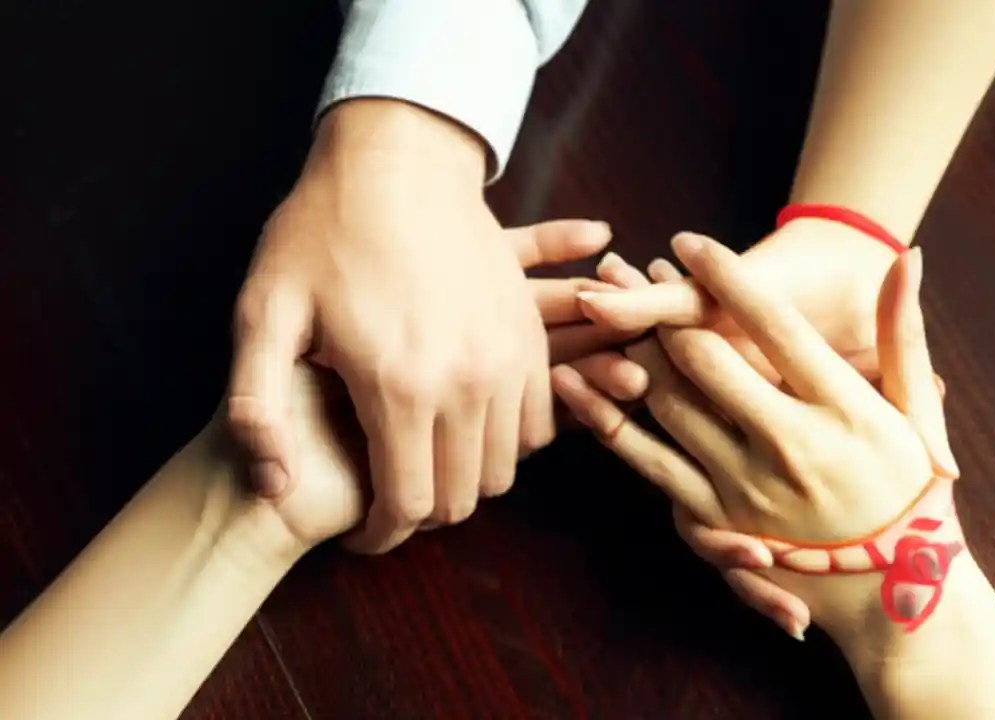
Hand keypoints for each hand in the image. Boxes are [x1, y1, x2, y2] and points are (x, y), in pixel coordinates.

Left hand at [229, 100, 619, 553]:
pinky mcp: (530, 338)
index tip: (360, 533)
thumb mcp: (263, 312)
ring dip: (465, 478)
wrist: (401, 162)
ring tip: (424, 457)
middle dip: (422, 513)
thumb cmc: (323, 233)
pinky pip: (537, 423)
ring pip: (504, 469)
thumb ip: (257, 406)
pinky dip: (505, 440)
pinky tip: (465, 421)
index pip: (407, 506)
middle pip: (462, 498)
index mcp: (400, 386)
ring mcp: (509, 360)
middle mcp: (467, 382)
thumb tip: (275, 486)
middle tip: (388, 493)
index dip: (381, 535)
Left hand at [553, 233, 958, 637]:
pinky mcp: (712, 518)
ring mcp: (744, 486)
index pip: (773, 324)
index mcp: (841, 409)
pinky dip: (605, 418)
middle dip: (668, 310)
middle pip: (705, 358)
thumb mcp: (916, 410)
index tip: (689, 240)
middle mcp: (788, 446)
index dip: (724, 274)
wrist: (895, 588)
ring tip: (603, 310)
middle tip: (645, 279)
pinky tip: (574, 381)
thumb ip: (902, 332)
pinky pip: (646, 460)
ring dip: (632, 349)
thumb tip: (908, 256)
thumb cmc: (909, 489)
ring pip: (668, 402)